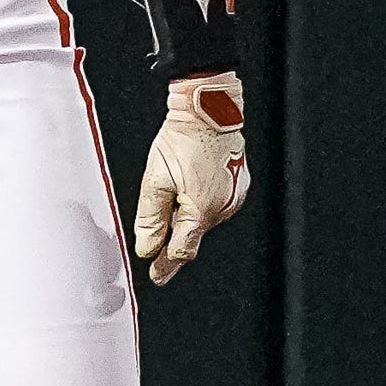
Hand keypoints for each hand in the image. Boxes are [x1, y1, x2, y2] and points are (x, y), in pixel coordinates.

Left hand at [135, 71, 248, 284]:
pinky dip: (200, 199)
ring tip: (177, 181)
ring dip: (187, 212)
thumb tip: (146, 247)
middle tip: (160, 210)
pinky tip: (191, 179)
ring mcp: (234, 197)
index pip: (182, 250)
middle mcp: (223, 208)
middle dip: (174, 229)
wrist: (210, 110)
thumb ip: (150, 218)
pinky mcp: (239, 186)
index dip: (166, 264)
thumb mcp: (155, 178)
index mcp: (201, 210)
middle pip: (191, 233)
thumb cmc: (184, 138)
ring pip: (202, 218)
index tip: (156, 276)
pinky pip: (215, 203)